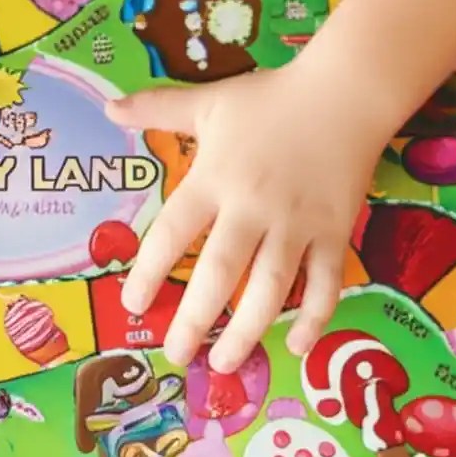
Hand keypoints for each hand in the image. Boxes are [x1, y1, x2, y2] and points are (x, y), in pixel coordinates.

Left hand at [107, 64, 390, 372]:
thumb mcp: (208, 101)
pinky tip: (297, 345)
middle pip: (220, 273)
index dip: (149, 271)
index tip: (132, 305)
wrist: (347, 92)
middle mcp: (252, 208)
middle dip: (195, 319)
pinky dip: (314, 316)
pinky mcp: (334, 232)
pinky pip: (324, 283)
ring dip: (247, 330)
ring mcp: (297, 224)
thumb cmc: (271, 99)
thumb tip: (108, 109)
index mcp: (215, 178)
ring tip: (225, 364)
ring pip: (270, 288)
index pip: (173, 232)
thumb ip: (157, 108)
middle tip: (175, 355)